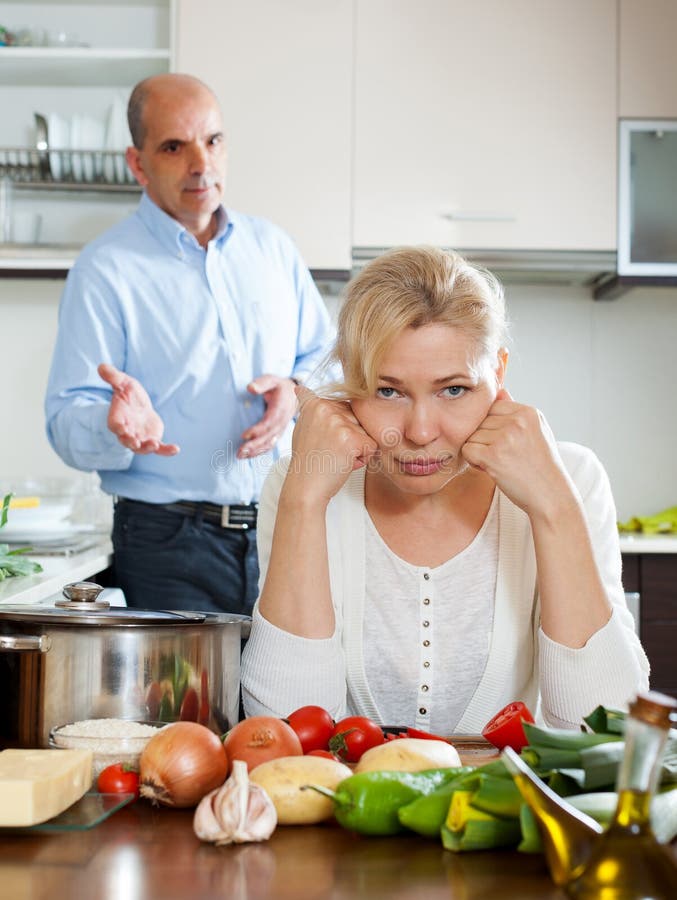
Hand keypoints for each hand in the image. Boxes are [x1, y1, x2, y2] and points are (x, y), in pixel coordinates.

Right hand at [98, 363, 179, 455]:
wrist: (140, 406)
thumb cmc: (129, 394)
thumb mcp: (123, 382)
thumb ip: (114, 377)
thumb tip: (102, 366)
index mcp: (117, 419)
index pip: (115, 425)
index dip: (118, 427)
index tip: (121, 428)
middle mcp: (127, 432)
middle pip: (126, 440)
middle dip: (129, 442)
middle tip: (134, 443)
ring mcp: (140, 439)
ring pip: (142, 448)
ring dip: (147, 448)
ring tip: (154, 445)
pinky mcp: (153, 440)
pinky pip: (159, 448)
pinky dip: (166, 451)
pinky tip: (175, 449)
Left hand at [237, 375, 298, 458]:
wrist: (293, 395)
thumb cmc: (279, 387)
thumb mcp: (272, 380)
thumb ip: (262, 383)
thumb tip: (250, 388)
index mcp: (280, 409)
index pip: (269, 423)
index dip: (257, 430)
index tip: (244, 435)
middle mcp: (282, 422)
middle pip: (268, 437)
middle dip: (254, 445)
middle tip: (240, 451)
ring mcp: (281, 429)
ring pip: (269, 444)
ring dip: (255, 451)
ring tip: (240, 455)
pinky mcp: (278, 434)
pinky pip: (270, 445)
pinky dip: (260, 452)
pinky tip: (248, 455)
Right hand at [283, 386, 377, 505]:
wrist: (305, 488)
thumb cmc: (309, 460)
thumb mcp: (303, 427)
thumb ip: (309, 406)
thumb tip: (300, 387)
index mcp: (315, 403)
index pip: (346, 407)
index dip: (341, 428)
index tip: (324, 441)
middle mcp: (326, 408)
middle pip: (358, 418)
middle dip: (351, 437)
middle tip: (330, 451)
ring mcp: (338, 423)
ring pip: (366, 431)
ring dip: (358, 447)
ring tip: (337, 457)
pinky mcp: (351, 439)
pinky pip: (372, 446)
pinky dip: (364, 459)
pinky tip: (344, 463)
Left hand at [461, 389, 569, 516]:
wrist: (551, 496)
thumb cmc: (541, 466)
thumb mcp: (536, 431)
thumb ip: (515, 410)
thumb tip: (499, 390)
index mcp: (528, 412)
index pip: (492, 407)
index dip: (492, 427)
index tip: (506, 443)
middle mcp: (518, 420)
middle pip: (479, 422)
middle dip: (484, 440)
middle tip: (504, 457)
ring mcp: (506, 437)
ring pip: (471, 436)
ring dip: (479, 452)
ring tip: (501, 464)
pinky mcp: (494, 455)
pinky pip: (467, 450)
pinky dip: (474, 462)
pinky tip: (492, 469)